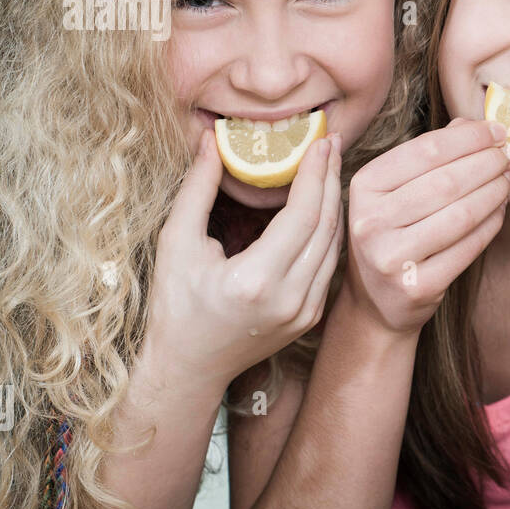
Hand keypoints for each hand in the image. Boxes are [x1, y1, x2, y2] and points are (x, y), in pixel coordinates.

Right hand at [145, 129, 344, 389]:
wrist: (189, 368)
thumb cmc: (175, 307)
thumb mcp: (175, 244)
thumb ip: (197, 190)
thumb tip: (212, 140)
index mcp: (256, 280)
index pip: (302, 215)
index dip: (315, 174)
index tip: (319, 142)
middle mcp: (290, 298)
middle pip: (326, 227)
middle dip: (330, 180)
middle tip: (329, 144)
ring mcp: (305, 312)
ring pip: (334, 246)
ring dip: (334, 204)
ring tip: (328, 168)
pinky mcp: (310, 318)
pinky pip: (328, 265)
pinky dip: (329, 232)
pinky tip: (323, 207)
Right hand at [343, 117, 509, 334]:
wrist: (376, 301)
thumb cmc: (392, 232)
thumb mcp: (394, 190)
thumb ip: (429, 154)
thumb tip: (473, 125)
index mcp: (364, 186)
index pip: (426, 150)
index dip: (470, 138)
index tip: (497, 131)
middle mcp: (372, 222)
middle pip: (447, 181)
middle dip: (487, 163)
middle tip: (508, 155)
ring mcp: (392, 257)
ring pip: (461, 214)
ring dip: (494, 192)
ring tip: (507, 179)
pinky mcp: (417, 286)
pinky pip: (468, 247)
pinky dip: (491, 224)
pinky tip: (500, 209)